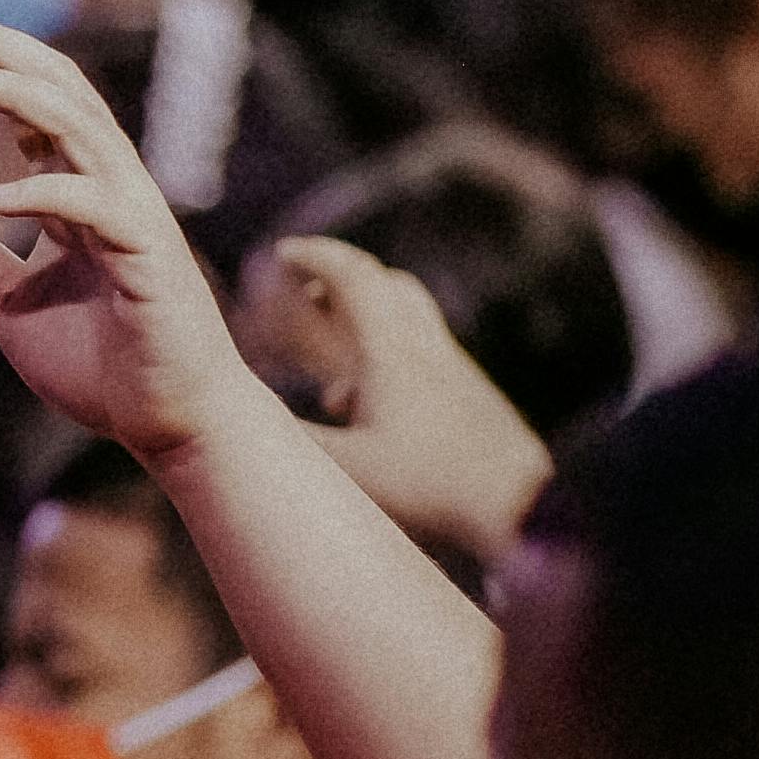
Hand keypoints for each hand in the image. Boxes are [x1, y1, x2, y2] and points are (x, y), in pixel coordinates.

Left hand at [0, 8, 256, 469]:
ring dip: (20, 98)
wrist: (169, 423)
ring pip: (83, 131)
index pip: (39, 100)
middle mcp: (112, 188)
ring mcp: (135, 218)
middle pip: (62, 91)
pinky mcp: (150, 258)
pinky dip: (50, 193)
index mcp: (81, 190)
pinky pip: (100, 208)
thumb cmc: (102, 363)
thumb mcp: (3, 299)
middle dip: (2, 48)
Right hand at [245, 232, 555, 555]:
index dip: (314, 257)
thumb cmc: (433, 489)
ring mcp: (454, 372)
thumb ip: (294, 444)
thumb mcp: (350, 471)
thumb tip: (238, 425)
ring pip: (410, 319)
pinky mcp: (471, 398)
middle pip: (386, 284)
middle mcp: (425, 350)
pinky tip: (372, 411)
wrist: (520, 505)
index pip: (352, 277)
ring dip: (368, 318)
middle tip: (307, 293)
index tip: (284, 253)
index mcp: (391, 352)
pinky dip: (388, 360)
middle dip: (342, 280)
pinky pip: (423, 358)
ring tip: (334, 355)